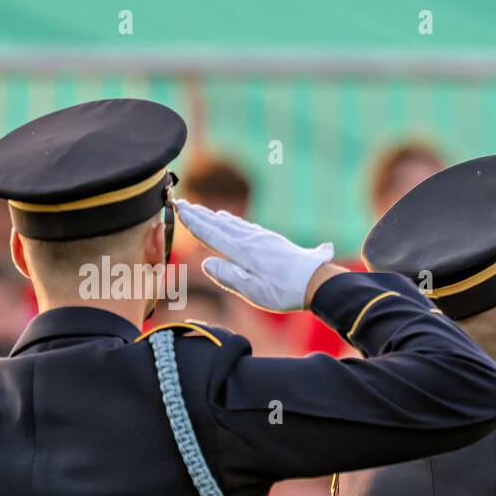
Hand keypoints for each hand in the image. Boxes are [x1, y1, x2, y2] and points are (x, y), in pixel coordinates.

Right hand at [175, 199, 333, 312]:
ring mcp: (263, 238)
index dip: (194, 223)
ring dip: (215, 217)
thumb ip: (227, 276)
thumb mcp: (252, 291)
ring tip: (202, 210)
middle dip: (200, 215)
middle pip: (220, 225)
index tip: (178, 210)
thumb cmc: (284, 292)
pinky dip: (234, 222)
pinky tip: (231, 220)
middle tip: (182, 203)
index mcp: (242, 251)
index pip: (212, 234)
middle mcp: (251, 240)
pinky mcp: (273, 241)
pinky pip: (246, 226)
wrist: (317, 281)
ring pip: (233, 224)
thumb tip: (206, 264)